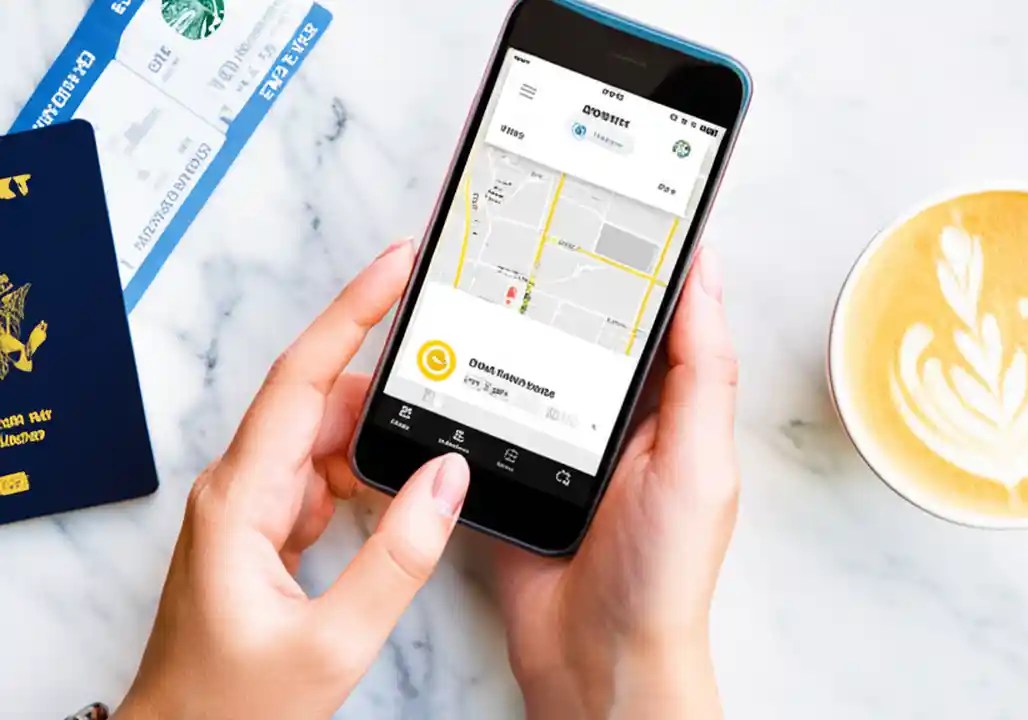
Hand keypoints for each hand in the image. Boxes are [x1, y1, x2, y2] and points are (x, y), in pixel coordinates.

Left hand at [116, 241, 469, 719]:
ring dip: (378, 436)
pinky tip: (401, 491)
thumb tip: (448, 475)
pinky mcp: (265, 532)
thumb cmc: (235, 705)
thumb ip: (400, 556)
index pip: (300, 378)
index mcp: (240, 499)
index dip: (352, 313)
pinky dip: (365, 475)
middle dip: (385, 376)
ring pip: (324, 441)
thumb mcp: (334, 641)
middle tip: (450, 353)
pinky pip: (322, 478)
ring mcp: (250, 510)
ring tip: (440, 426)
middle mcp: (239, 490)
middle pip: (319, 400)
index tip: (395, 266)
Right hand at [493, 248, 740, 719]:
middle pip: (584, 326)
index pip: (655, 312)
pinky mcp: (511, 465)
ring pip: (531, 356)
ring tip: (475, 258)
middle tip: (524, 211)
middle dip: (557, 273)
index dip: (638, 255)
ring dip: (508, 316)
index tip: (611, 195)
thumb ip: (701, 371)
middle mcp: (614, 415)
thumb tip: (703, 273)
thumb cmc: (663, 572)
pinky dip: (471, 374)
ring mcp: (559, 438)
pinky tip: (446, 338)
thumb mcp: (698, 461)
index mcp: (669, 405)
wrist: (595, 660)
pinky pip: (489, 405)